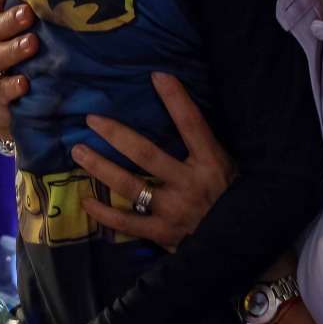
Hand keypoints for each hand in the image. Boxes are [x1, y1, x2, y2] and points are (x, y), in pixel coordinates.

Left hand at [73, 73, 235, 251]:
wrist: (244, 248)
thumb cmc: (236, 200)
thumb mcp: (231, 168)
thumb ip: (207, 148)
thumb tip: (185, 116)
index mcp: (211, 163)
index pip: (192, 124)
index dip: (176, 99)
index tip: (157, 76)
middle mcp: (190, 184)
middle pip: (146, 154)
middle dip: (116, 135)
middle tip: (91, 119)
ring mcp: (173, 210)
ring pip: (129, 186)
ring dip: (101, 168)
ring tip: (78, 151)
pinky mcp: (162, 234)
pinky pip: (126, 223)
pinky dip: (104, 213)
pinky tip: (86, 200)